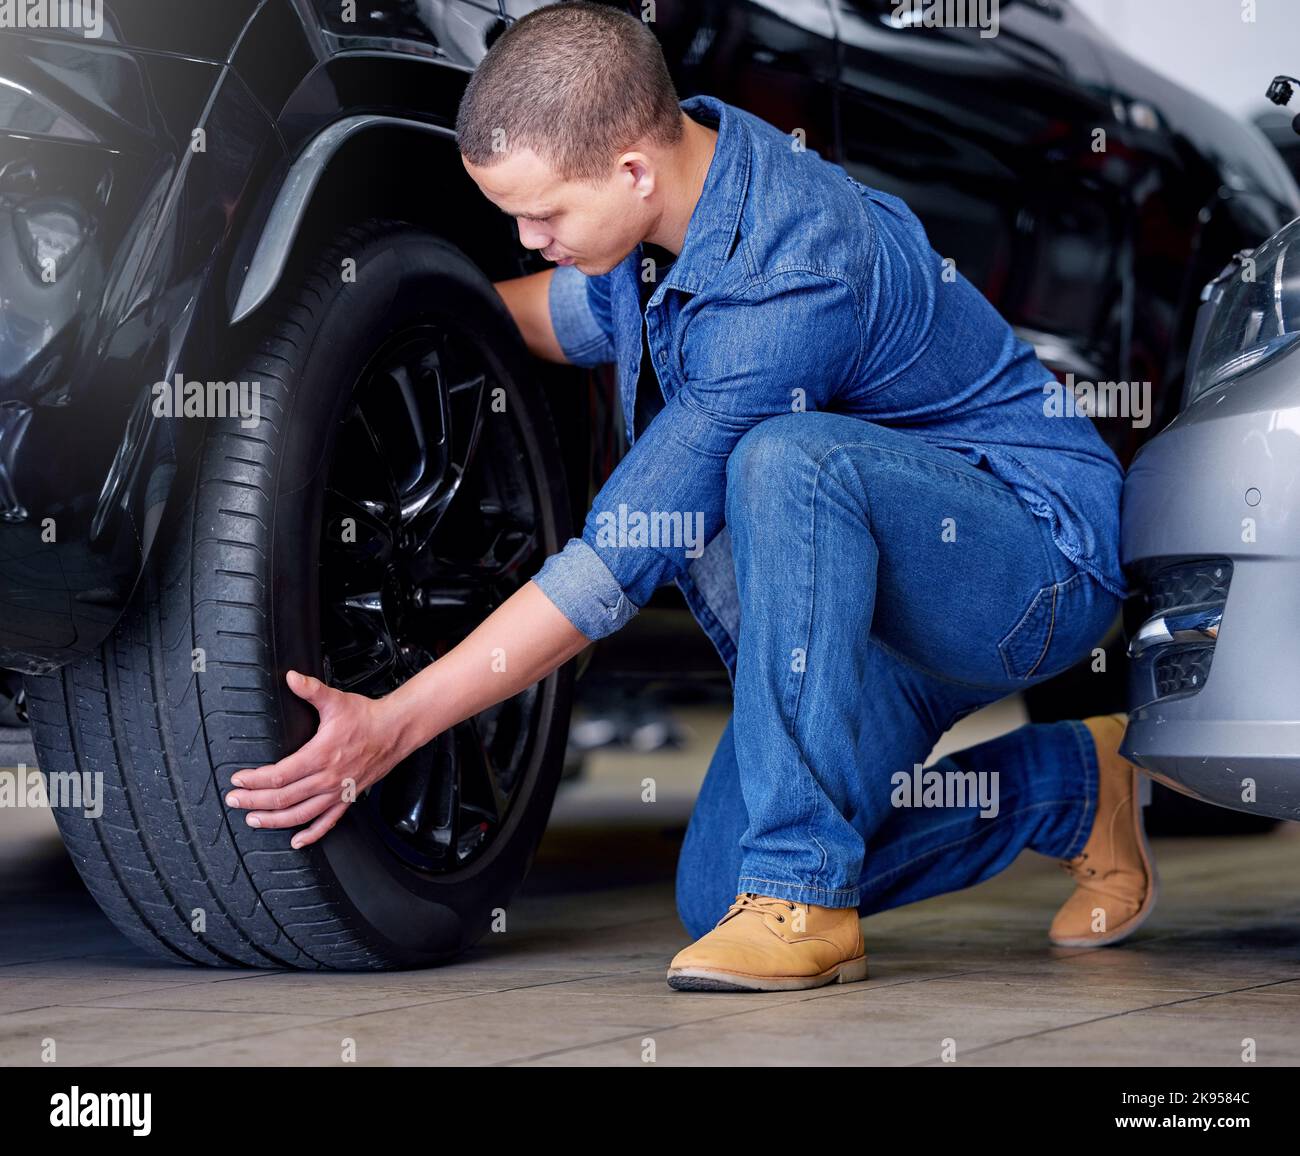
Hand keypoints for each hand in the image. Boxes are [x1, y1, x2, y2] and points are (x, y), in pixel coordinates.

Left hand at [224, 669, 415, 849]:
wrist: (396, 730)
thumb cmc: (367, 717)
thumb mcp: (336, 700)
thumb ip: (311, 690)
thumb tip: (292, 677)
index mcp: (321, 755)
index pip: (279, 775)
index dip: (255, 780)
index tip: (238, 780)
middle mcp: (328, 778)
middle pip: (284, 798)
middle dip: (255, 801)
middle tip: (235, 801)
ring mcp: (338, 791)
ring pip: (300, 814)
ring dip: (274, 820)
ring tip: (253, 820)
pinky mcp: (348, 797)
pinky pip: (327, 822)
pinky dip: (311, 834)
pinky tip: (297, 841)